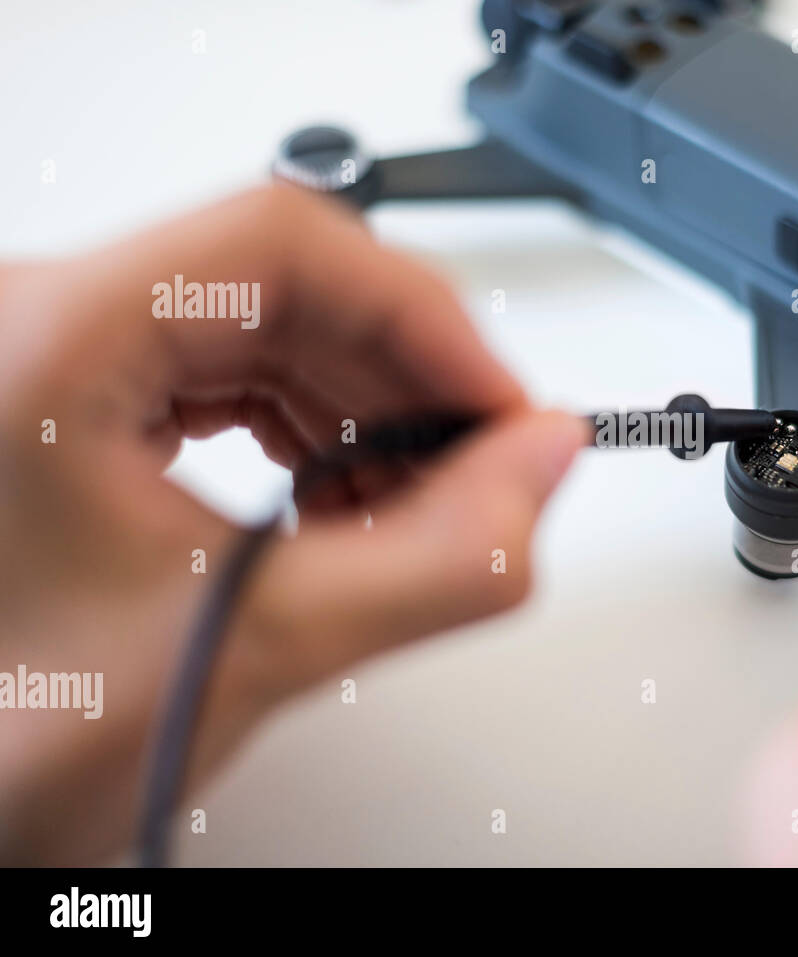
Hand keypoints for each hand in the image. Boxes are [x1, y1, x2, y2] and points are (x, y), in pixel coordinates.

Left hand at [0, 186, 588, 863]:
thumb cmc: (3, 733)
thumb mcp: (250, 644)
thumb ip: (434, 559)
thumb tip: (539, 463)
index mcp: (45, 341)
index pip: (281, 243)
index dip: (420, 314)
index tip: (496, 402)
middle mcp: (41, 321)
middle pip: (285, 281)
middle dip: (405, 376)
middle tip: (484, 461)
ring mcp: (57, 357)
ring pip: (269, 325)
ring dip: (367, 408)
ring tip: (416, 502)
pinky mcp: (82, 399)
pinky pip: (234, 374)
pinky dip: (315, 432)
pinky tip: (345, 501)